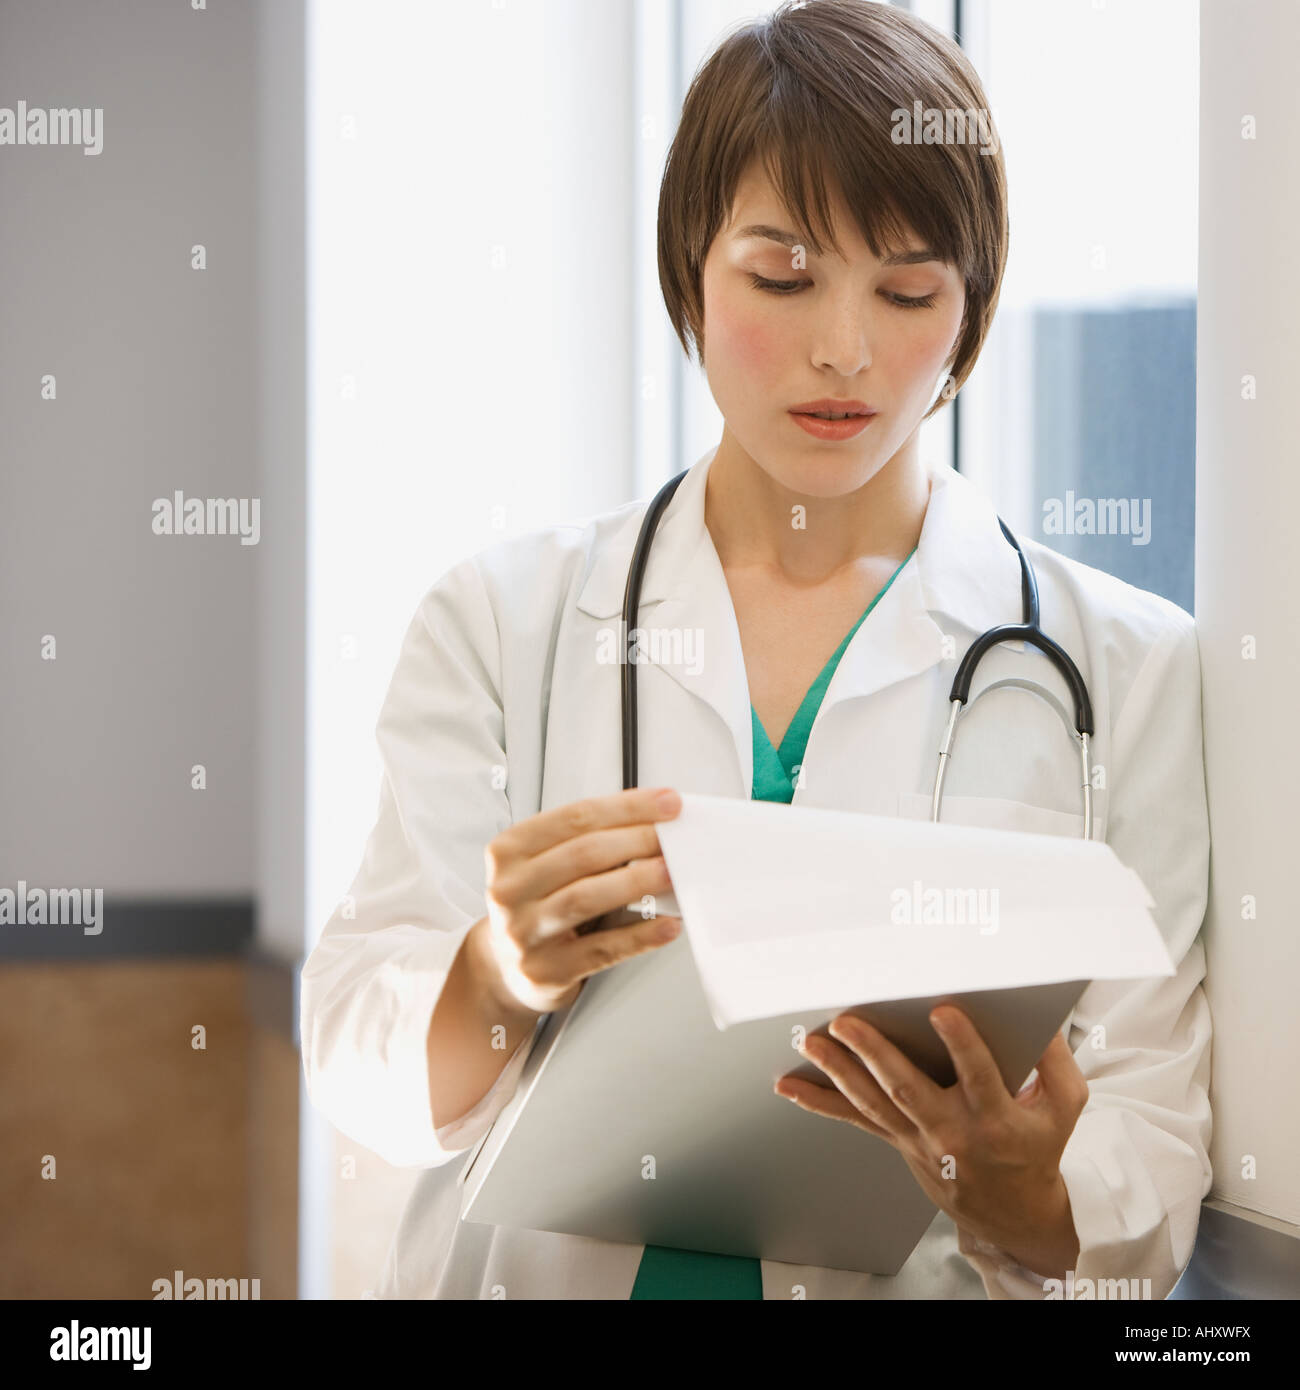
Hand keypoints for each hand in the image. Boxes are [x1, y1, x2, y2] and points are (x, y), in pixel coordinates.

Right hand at [475, 787, 682, 1015]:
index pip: (575, 818)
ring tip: (671, 872)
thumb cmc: (535, 906)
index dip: (627, 807)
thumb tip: (653, 824)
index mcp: (509, 851)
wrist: (503, 967)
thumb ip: (587, 842)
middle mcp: (510, 889)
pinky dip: (640, 936)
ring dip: (638, 880)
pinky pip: (601, 950)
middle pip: (583, 854)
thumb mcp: (545, 865)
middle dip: (637, 840)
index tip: (666, 803)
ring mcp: (523, 932)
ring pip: (587, 897)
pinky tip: (666, 924)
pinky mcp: (544, 971)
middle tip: (672, 838)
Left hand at [775, 1006, 1086, 1278]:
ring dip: (839, 1070)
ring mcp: (919, 1139)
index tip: (943, 1011)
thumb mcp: (1064, 1104)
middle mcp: (953, 1130)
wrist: (1012, 1209)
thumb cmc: (1037, 1144)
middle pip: (909, 1090)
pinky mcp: (898, 1140)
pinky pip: (855, 1120)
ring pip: (874, 1103)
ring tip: (813, 1041)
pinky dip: (818, 1103)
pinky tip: (789, 1086)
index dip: (962, 1045)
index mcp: (997, 1119)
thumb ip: (1054, 1059)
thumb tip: (1040, 1015)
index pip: (980, 1078)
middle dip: (875, 1053)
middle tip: (849, 1022)